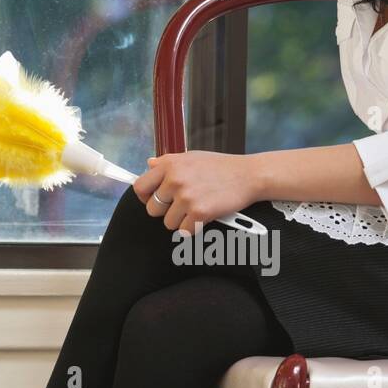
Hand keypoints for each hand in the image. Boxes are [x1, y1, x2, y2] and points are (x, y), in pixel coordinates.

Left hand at [133, 151, 257, 234]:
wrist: (248, 175)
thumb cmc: (221, 166)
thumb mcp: (191, 157)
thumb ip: (168, 162)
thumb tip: (149, 165)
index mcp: (170, 164)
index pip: (140, 187)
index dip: (145, 198)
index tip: (155, 200)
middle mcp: (175, 180)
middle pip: (152, 209)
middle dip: (165, 211)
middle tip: (182, 205)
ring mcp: (186, 197)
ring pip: (168, 223)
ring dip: (181, 220)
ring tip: (196, 208)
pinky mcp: (199, 212)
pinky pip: (185, 231)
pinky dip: (194, 228)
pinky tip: (204, 216)